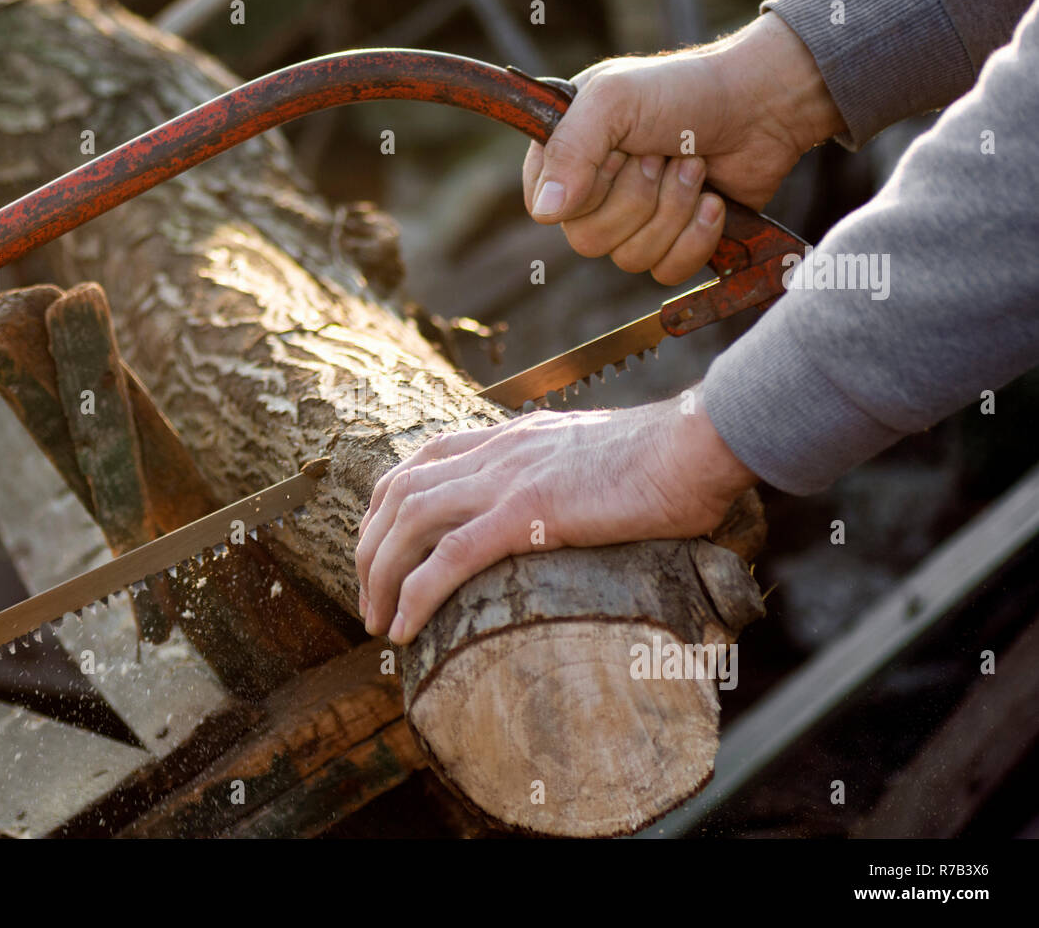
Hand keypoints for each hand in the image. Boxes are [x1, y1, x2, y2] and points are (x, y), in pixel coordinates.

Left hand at [356, 389, 758, 643]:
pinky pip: (450, 557)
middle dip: (369, 547)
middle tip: (367, 599)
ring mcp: (509, 479)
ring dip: (380, 575)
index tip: (378, 545)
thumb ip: (570, 478)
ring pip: (410, 521)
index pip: (424, 459)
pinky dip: (416, 594)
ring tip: (377, 624)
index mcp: (513, 437)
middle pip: (400, 491)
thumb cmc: (670, 459)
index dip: (386, 503)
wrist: (699, 444)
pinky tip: (404, 629)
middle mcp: (498, 451)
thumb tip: (573, 510)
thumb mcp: (601, 460)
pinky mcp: (529, 513)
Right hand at [524, 11, 844, 283]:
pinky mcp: (673, 243)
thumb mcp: (614, 100)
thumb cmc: (683, 90)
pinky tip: (712, 201)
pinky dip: (695, 238)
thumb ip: (570, 150)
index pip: (545, 209)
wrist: (761, 104)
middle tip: (663, 156)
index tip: (620, 152)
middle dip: (639, 198)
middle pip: (588, 242)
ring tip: (694, 167)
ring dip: (673, 210)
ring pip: (629, 259)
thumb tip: (546, 212)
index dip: (587, 190)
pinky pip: (666, 273)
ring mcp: (633, 222)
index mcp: (566, 156)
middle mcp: (592, 194)